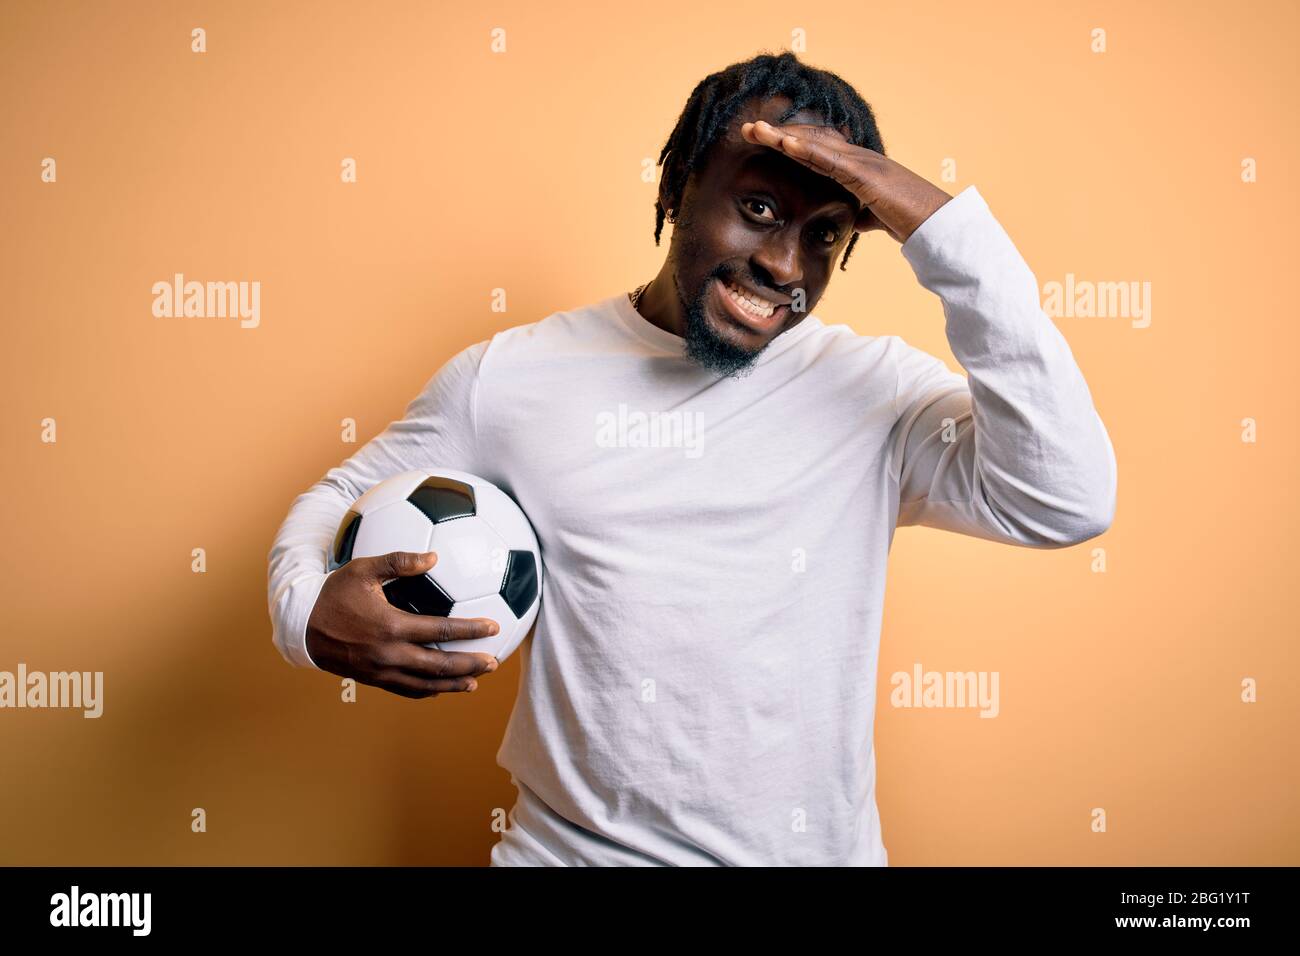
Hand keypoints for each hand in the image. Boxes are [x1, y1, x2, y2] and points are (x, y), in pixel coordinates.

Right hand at [305, 550, 500, 698]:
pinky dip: (427, 691)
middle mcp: (389, 654)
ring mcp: (381, 671)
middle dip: (470, 665)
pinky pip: (405, 690)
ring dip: (453, 684)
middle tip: (494, 662)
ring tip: (476, 682)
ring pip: (425, 685)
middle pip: (439, 666)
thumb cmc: (333, 593)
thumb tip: (434, 557)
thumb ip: (399, 561)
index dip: (471, 631)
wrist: (301, 626)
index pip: (441, 632)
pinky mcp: (372, 680)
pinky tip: (441, 688)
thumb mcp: (363, 569)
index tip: (493, 628)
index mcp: (391, 626)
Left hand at [740, 119, 951, 242]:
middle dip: (778, 134)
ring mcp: (863, 162)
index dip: (788, 144)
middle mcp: (859, 157)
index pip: (816, 149)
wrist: (937, 225)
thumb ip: (860, 212)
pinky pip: (831, 159)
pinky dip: (806, 149)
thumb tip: (849, 219)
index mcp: (857, 167)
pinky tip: (784, 144)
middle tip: (747, 129)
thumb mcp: (874, 217)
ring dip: (783, 136)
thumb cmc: (909, 220)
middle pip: (811, 139)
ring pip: (816, 143)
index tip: (762, 142)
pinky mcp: (867, 174)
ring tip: (755, 130)